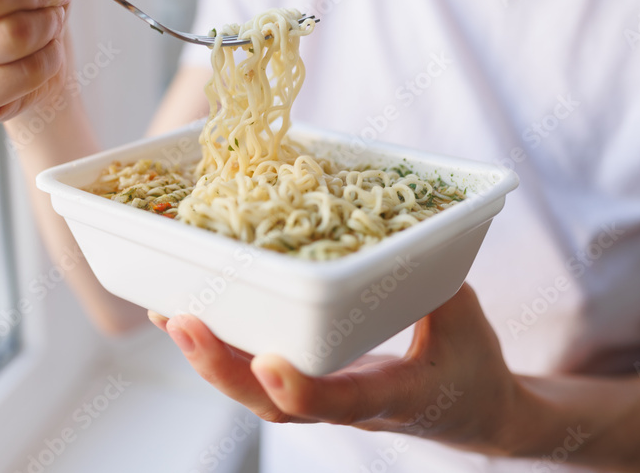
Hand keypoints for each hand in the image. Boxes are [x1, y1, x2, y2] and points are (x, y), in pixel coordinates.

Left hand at [149, 284, 524, 452]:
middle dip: (224, 367)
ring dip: (209, 356)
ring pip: (257, 393)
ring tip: (167, 311)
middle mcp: (350, 406)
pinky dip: (221, 346)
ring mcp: (326, 400)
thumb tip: (393, 226)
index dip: (308, 389)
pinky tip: (186, 313)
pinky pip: (259, 374)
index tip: (272, 365)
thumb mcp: (466, 319)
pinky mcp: (312, 382)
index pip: (349, 400)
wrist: (472, 413)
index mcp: (398, 395)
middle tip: (182, 321)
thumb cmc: (471, 365)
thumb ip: (430, 279)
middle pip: (275, 404)